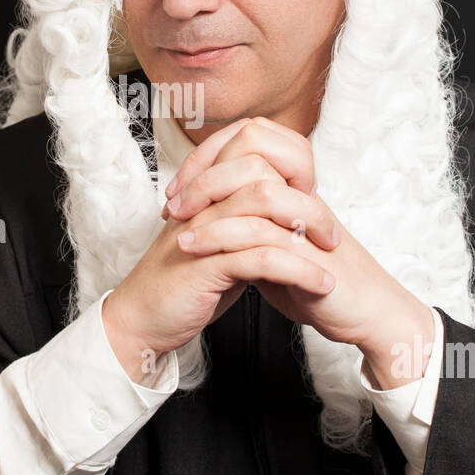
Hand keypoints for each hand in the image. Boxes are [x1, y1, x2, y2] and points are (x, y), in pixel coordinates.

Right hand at [102, 159, 335, 381]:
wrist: (143, 320)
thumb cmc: (185, 284)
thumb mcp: (224, 244)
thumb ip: (251, 223)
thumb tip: (292, 213)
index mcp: (209, 193)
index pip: (255, 153)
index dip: (292, 172)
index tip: (315, 208)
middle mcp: (204, 203)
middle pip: (264, 173)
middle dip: (307, 202)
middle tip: (330, 235)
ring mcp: (203, 230)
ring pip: (264, 204)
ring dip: (308, 229)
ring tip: (331, 257)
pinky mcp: (205, 265)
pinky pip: (261, 257)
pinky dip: (298, 269)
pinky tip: (320, 285)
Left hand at [161, 117, 433, 381]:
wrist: (364, 315)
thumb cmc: (319, 284)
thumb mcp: (273, 249)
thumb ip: (248, 227)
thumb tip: (210, 219)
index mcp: (293, 185)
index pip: (252, 137)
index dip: (210, 153)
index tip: (180, 187)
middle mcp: (301, 192)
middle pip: (254, 144)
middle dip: (204, 169)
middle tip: (175, 202)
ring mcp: (308, 219)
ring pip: (256, 187)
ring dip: (207, 201)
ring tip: (177, 227)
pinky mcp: (309, 254)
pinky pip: (261, 233)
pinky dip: (219, 238)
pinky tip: (191, 250)